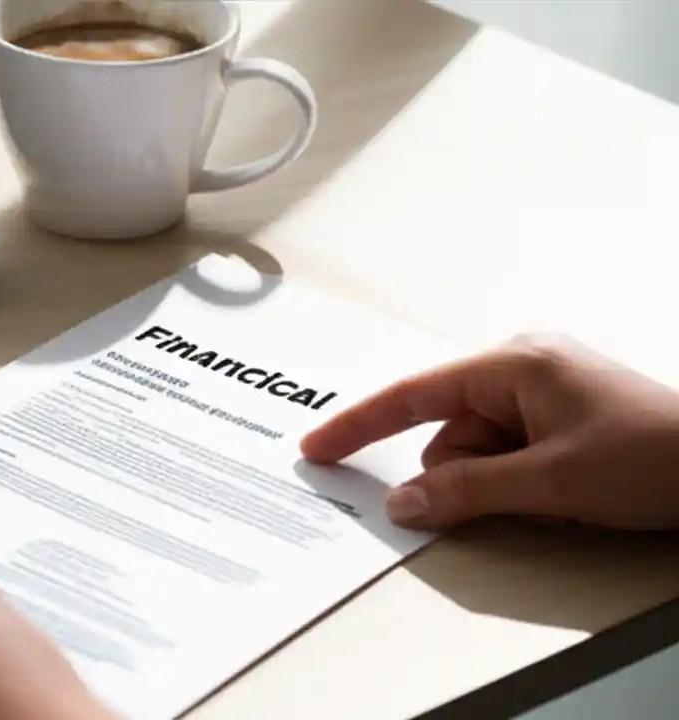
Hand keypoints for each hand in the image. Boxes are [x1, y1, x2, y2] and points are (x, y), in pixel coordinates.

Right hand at [301, 334, 678, 530]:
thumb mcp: (549, 483)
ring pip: (479, 453)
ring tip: (562, 496)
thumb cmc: (654, 455)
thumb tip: (403, 503)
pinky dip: (524, 483)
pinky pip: (509, 455)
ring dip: (504, 486)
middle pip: (449, 435)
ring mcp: (542, 389)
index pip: (412, 396)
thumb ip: (465, 493)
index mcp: (512, 362)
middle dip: (472, 477)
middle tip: (527, 498)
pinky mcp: (559, 414)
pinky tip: (569, 492)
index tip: (317, 449)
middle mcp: (520, 365)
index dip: (359, 426)